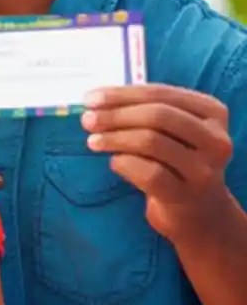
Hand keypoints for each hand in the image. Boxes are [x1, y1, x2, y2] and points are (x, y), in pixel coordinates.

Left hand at [83, 84, 235, 240]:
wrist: (198, 210)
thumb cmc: (175, 159)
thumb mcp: (171, 130)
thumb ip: (142, 109)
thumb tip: (95, 100)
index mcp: (212, 112)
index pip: (161, 94)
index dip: (121, 95)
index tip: (89, 99)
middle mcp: (216, 139)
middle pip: (158, 116)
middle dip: (116, 115)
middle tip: (88, 120)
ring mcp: (205, 169)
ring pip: (152, 142)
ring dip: (115, 138)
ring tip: (93, 141)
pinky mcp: (188, 195)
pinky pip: (149, 173)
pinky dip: (124, 163)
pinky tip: (114, 162)